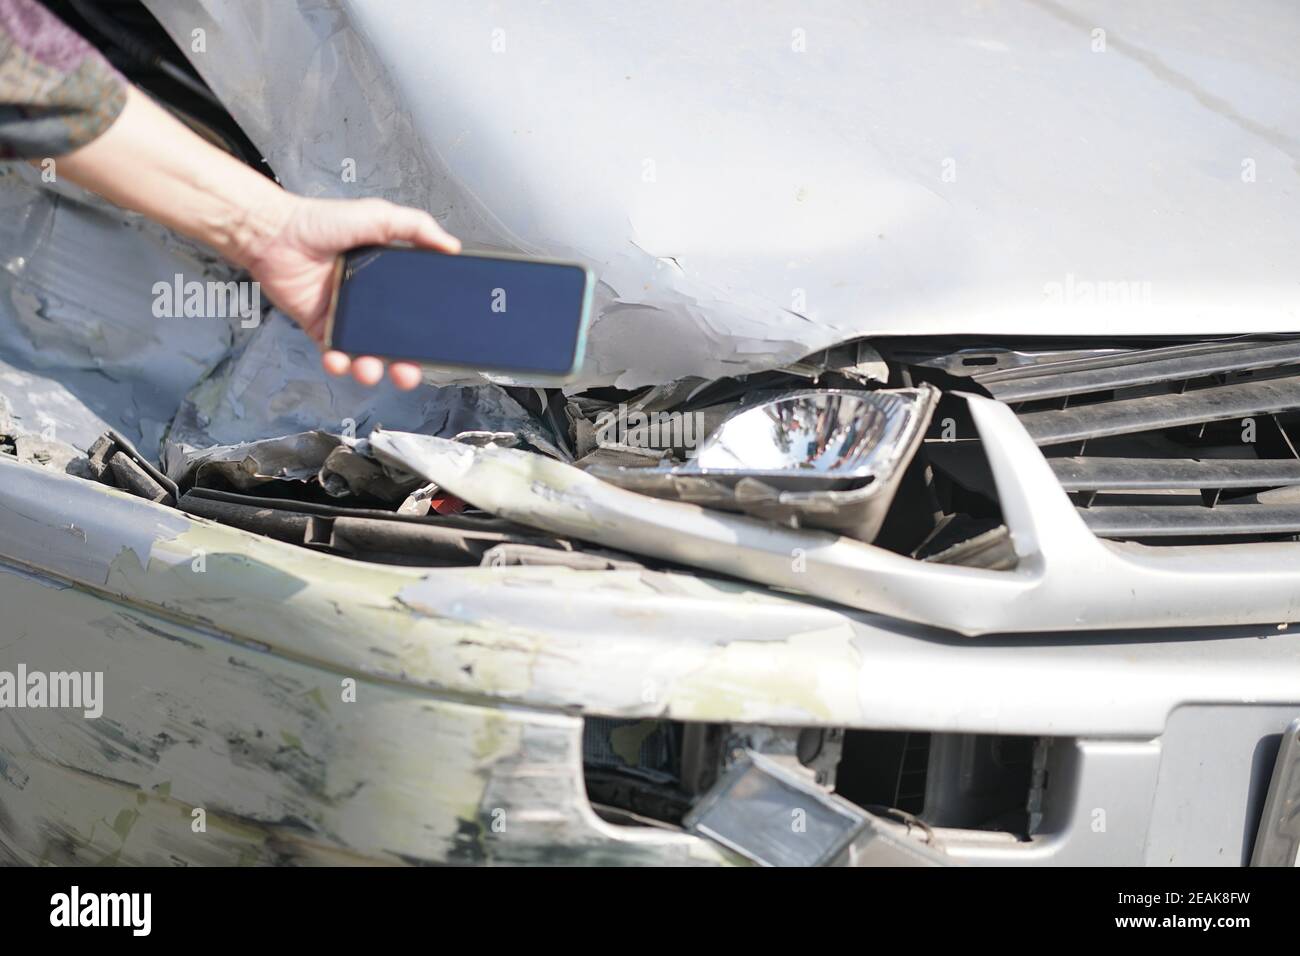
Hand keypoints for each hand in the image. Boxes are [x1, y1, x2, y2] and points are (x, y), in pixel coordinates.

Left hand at [240, 195, 460, 389]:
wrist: (276, 234)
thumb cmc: (321, 221)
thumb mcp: (379, 216)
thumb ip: (417, 227)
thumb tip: (451, 246)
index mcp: (389, 280)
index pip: (417, 312)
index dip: (429, 332)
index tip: (438, 344)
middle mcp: (371, 303)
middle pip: (397, 344)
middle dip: (406, 365)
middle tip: (408, 372)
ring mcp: (347, 318)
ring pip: (367, 355)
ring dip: (372, 369)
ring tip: (371, 368)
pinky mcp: (322, 329)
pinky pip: (335, 354)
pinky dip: (339, 363)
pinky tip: (340, 360)